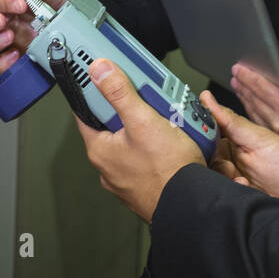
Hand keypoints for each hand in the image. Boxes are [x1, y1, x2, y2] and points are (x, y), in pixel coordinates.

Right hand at [0, 0, 64, 74]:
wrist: (73, 28)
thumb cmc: (57, 7)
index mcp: (6, 6)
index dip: (3, 1)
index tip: (19, 3)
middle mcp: (2, 26)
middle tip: (1, 21)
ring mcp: (5, 45)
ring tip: (10, 37)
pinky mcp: (13, 61)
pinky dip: (4, 63)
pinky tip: (16, 54)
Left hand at [75, 59, 204, 223]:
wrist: (191, 205)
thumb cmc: (167, 171)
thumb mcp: (142, 120)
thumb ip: (119, 93)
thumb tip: (99, 71)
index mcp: (101, 150)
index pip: (87, 112)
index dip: (95, 92)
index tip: (104, 80)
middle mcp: (109, 167)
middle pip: (114, 125)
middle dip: (131, 110)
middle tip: (149, 101)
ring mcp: (127, 178)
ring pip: (133, 142)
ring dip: (148, 129)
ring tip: (168, 121)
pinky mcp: (145, 185)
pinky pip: (148, 158)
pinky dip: (158, 148)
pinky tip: (174, 142)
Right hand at [204, 90, 278, 219]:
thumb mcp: (261, 139)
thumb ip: (232, 121)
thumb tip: (208, 99)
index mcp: (235, 141)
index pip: (206, 134)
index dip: (200, 137)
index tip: (198, 138)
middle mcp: (231, 160)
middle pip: (203, 159)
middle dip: (211, 163)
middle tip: (229, 166)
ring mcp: (232, 180)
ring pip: (209, 178)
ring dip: (222, 178)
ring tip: (241, 180)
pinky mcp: (236, 198)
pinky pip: (220, 195)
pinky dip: (230, 191)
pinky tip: (245, 189)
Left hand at [230, 62, 278, 154]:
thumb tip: (267, 75)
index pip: (260, 86)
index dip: (247, 75)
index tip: (238, 68)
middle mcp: (278, 119)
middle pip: (253, 97)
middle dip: (242, 84)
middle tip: (235, 74)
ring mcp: (274, 131)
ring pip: (251, 110)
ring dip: (242, 96)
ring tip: (237, 85)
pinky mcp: (273, 138)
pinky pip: (256, 120)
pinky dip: (249, 109)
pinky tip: (246, 100)